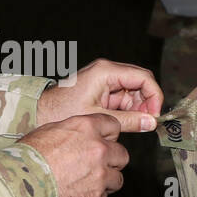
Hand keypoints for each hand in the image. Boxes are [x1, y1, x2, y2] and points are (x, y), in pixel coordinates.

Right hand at [20, 113, 127, 196]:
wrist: (20, 184)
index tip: (102, 141)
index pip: (114, 126)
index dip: (107, 135)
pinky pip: (103, 196)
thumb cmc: (28, 156)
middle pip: (121, 154)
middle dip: (111, 160)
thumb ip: (73, 132)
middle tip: (96, 165)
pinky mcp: (96, 196)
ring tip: (87, 182)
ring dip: (106, 180)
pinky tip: (78, 193)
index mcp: (87, 128)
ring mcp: (100, 174)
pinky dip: (94, 196)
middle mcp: (98, 149)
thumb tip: (80, 135)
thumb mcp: (49, 131)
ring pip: (117, 178)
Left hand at [37, 58, 162, 131]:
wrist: (40, 112)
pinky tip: (125, 123)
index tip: (155, 114)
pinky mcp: (102, 89)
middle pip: (140, 82)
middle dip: (147, 103)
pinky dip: (128, 110)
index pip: (143, 77)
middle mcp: (107, 71)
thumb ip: (128, 121)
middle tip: (147, 123)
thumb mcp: (100, 118)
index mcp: (106, 71)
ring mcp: (105, 79)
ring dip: (138, 108)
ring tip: (134, 125)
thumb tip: (151, 123)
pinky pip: (123, 97)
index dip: (154, 96)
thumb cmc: (62, 112)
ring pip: (134, 91)